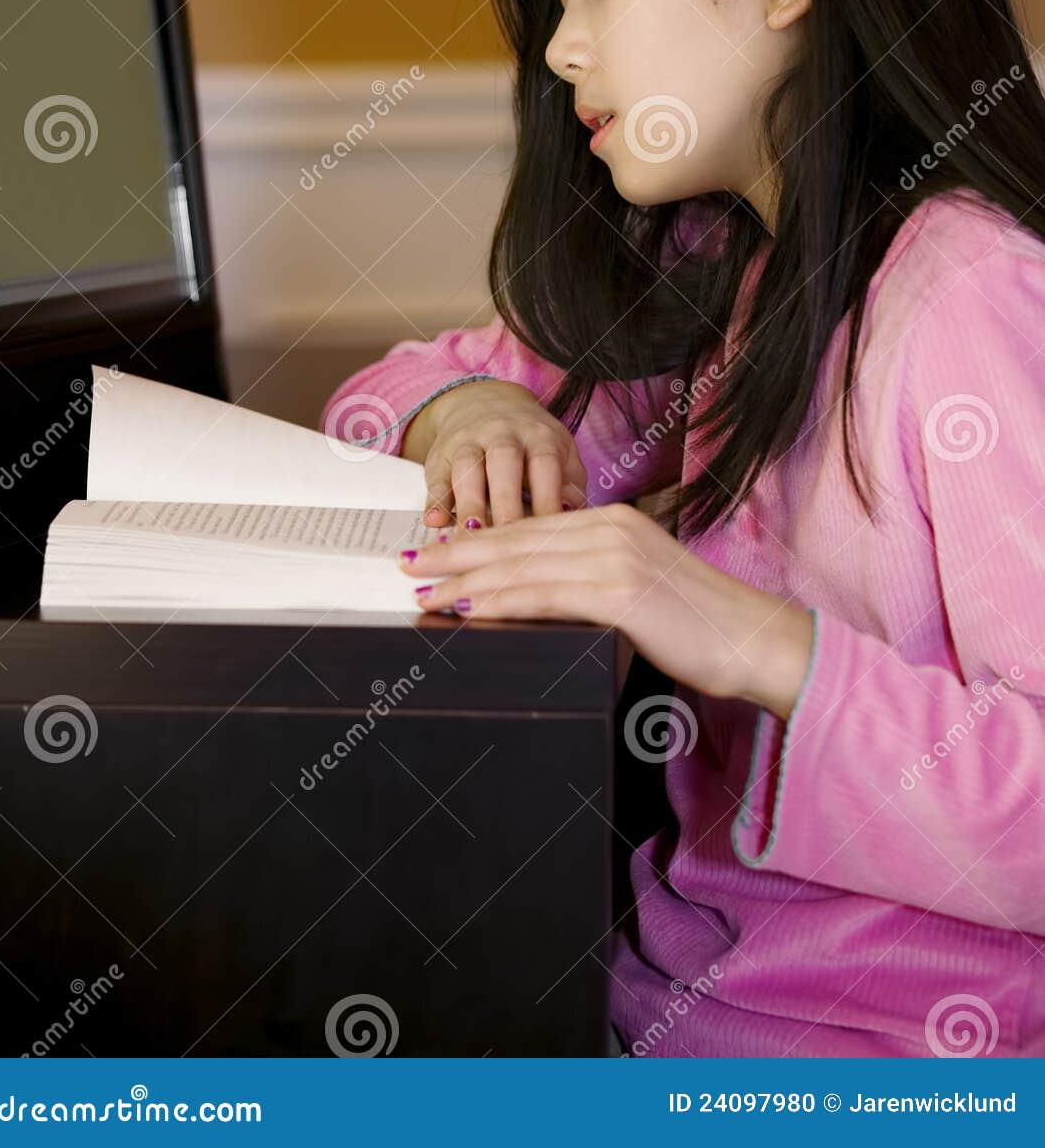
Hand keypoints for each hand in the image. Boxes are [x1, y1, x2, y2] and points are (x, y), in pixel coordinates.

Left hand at [398, 502, 813, 719]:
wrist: (753, 641)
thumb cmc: (701, 626)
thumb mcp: (637, 590)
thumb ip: (592, 582)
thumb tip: (540, 598)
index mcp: (612, 521)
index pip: (528, 530)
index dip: (477, 541)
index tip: (436, 551)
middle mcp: (609, 527)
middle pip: (515, 540)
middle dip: (455, 553)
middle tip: (410, 564)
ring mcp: (614, 556)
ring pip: (521, 565)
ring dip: (464, 579)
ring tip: (424, 591)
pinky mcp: (620, 591)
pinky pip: (543, 595)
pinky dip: (499, 601)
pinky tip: (468, 609)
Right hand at [405, 379, 588, 528]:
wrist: (485, 403)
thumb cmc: (533, 446)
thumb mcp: (561, 456)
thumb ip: (570, 486)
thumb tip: (571, 517)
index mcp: (539, 435)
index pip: (544, 464)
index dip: (547, 498)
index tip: (550, 535)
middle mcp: (502, 433)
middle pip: (504, 462)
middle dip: (505, 502)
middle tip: (509, 541)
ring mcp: (468, 441)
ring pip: (467, 468)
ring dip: (469, 504)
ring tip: (471, 537)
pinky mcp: (440, 455)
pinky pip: (436, 477)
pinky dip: (435, 500)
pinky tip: (434, 522)